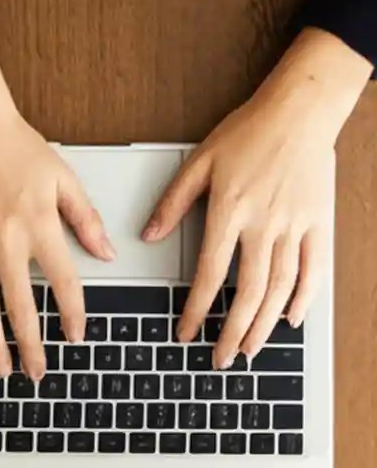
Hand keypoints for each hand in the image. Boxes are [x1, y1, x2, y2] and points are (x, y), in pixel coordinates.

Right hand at [0, 109, 115, 377]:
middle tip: (37, 373)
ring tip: (1, 368)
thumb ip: (86, 220)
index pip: (63, 283)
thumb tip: (107, 254)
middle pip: (20, 306)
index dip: (73, 315)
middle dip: (30, 347)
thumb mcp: (64, 178)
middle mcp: (5, 238)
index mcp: (39, 224)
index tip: (76, 337)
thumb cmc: (16, 147)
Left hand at [143, 29, 372, 366]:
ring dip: (264, 324)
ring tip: (250, 350)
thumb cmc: (249, 131)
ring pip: (281, 287)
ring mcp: (296, 225)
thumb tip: (147, 235)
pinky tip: (291, 319)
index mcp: (230, 211)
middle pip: (248, 291)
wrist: (301, 109)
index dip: (196, 308)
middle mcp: (265, 223)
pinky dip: (305, 298)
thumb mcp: (199, 162)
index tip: (185, 332)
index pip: (210, 273)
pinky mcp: (320, 222)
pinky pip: (315, 268)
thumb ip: (173, 203)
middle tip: (220, 358)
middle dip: (232, 331)